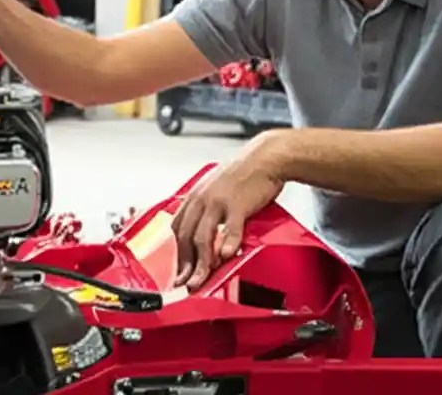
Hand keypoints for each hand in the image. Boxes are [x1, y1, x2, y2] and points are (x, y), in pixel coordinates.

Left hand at [171, 131, 288, 289]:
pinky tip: (226, 257)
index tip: (178, 272)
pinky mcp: (238, 204)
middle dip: (184, 265)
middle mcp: (202, 199)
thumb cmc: (244, 174)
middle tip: (185, 284)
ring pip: (203, 238)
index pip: (177, 230)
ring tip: (200, 280)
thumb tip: (201, 231)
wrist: (266, 158)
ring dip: (201, 263)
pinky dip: (226, 244)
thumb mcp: (216, 188)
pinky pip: (230, 228)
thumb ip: (206, 209)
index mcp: (195, 196)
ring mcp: (219, 202)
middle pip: (186, 237)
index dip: (176, 254)